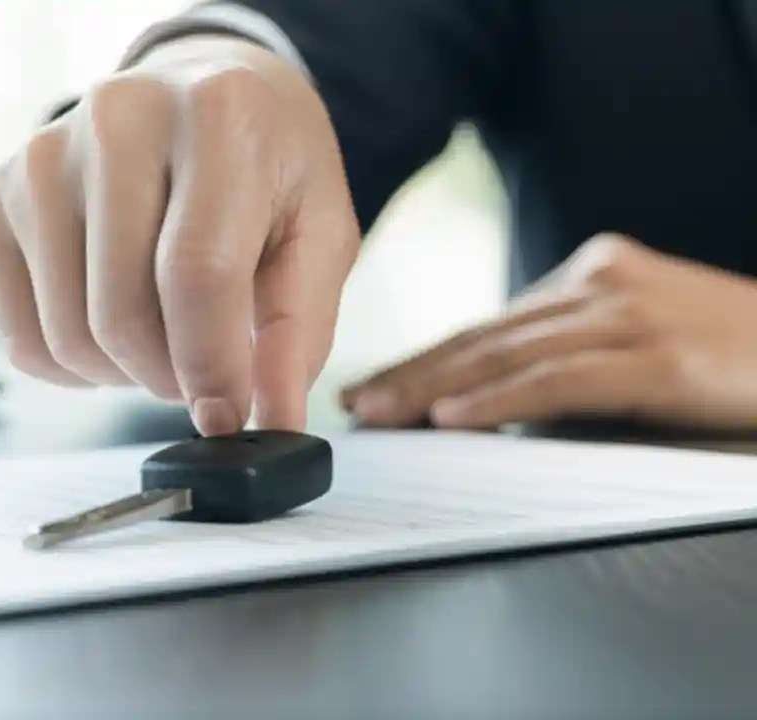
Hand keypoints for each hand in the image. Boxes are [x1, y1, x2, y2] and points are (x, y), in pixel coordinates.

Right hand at [0, 37, 359, 434]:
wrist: (197, 90)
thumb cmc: (265, 165)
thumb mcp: (320, 231)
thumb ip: (298, 328)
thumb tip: (270, 420)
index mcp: (214, 116)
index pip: (195, 273)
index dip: (212, 367)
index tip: (229, 416)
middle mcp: (115, 120)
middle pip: (120, 316)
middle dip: (168, 378)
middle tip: (201, 372)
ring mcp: (40, 160)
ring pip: (66, 338)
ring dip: (122, 375)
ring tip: (163, 338)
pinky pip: (22, 340)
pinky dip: (71, 367)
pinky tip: (110, 325)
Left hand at [343, 234, 756, 430]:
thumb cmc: (733, 357)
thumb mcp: (641, 344)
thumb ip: (574, 357)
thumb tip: (494, 399)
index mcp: (594, 276)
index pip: (490, 325)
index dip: (425, 358)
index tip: (374, 385)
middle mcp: (601, 285)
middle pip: (485, 337)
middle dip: (411, 373)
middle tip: (355, 402)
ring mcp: (629, 317)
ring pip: (508, 356)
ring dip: (435, 388)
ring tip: (382, 412)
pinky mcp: (657, 361)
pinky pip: (559, 381)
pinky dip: (500, 400)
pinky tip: (453, 418)